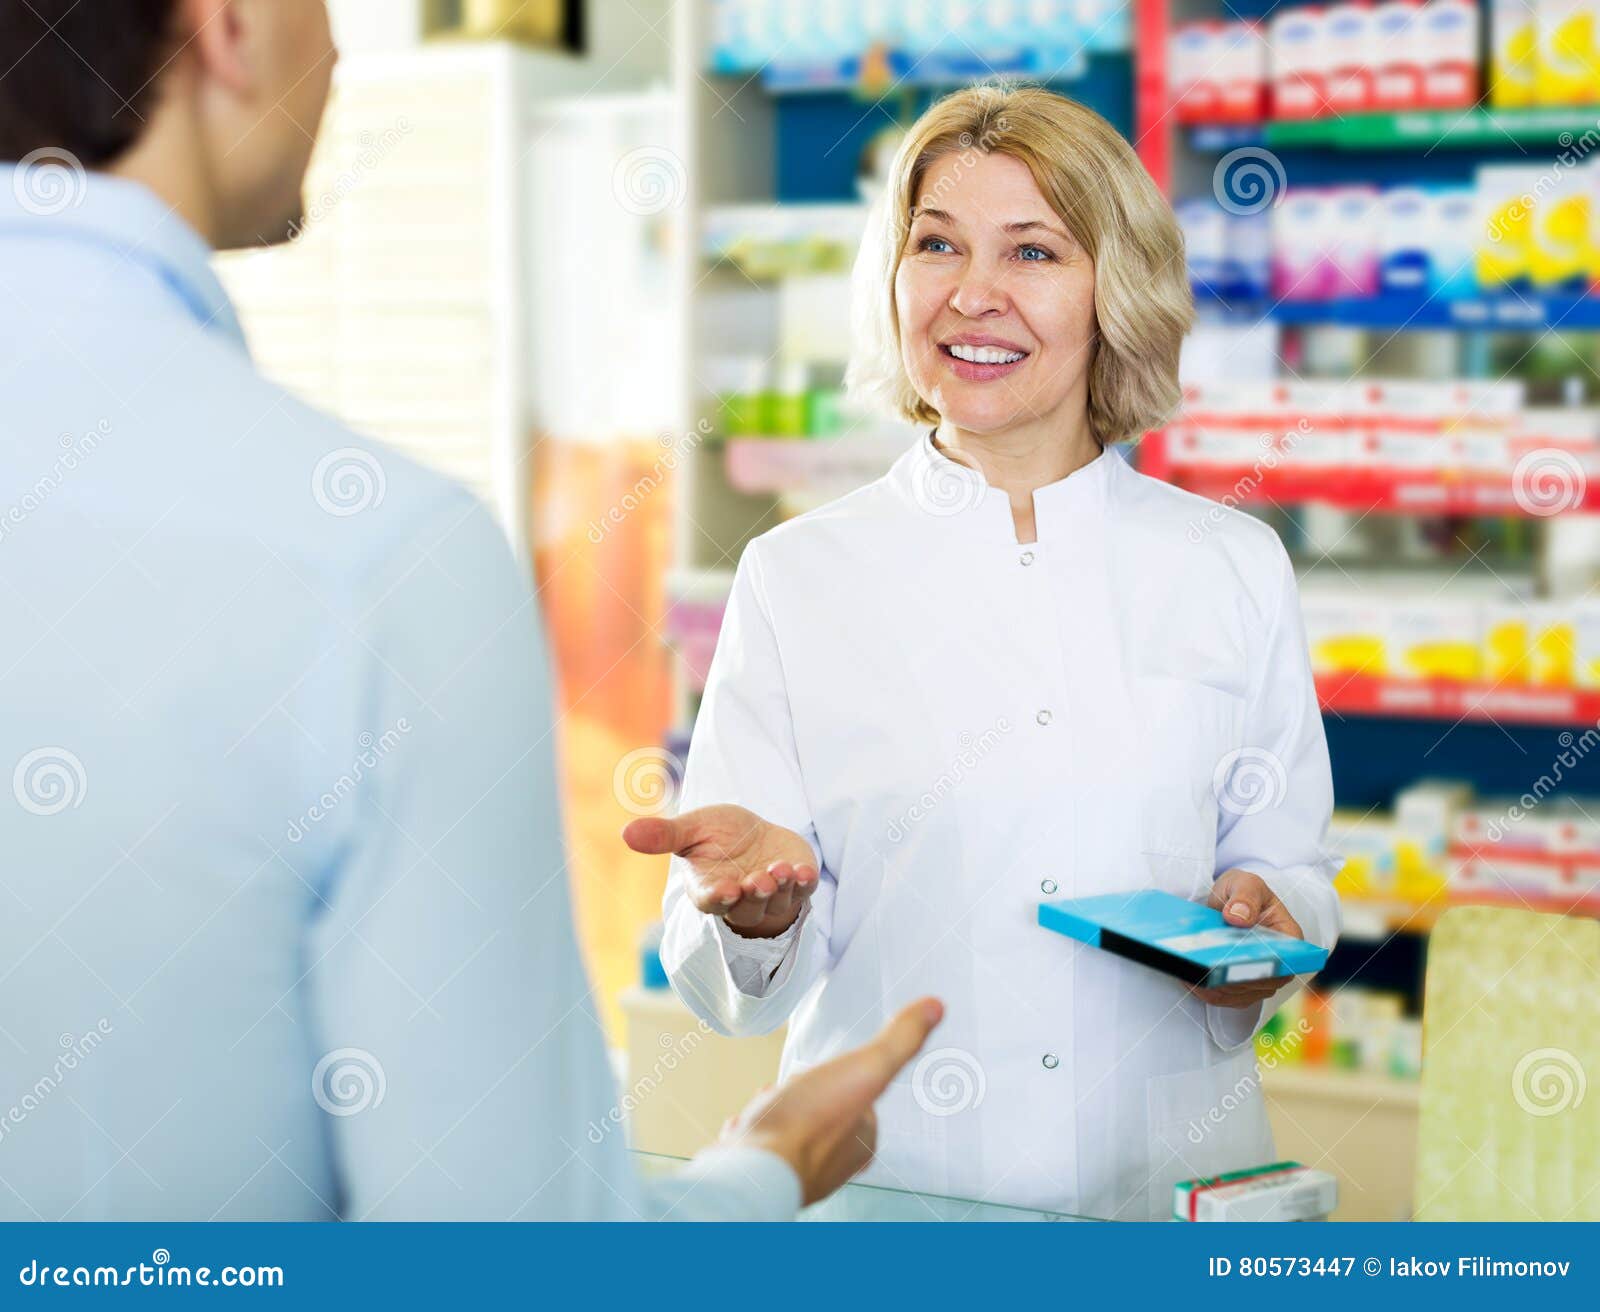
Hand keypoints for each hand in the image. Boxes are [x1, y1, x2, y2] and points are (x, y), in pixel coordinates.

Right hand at [623, 804, 817, 938]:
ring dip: (780, 888)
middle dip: (754, 894)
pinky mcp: (798, 886)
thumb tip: (625, 832)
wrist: (755, 837)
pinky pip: (804, 892)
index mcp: (710, 890)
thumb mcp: (691, 830)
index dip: (718, 898)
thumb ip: (664, 835)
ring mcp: (772, 896)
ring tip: (780, 870)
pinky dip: (805, 884)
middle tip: (759, 880)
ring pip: (777, 902)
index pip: (712, 902)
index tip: (726, 891)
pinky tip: (804, 871)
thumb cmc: (718, 837)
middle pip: (748, 907)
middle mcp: (742, 900)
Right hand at [718, 997, 944, 1205]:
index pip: (860, 1103)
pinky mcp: (760, 1174)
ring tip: (768, 1101)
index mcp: (862, 1141)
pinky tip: (742, 1127)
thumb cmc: (809, 1122)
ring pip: (789, 1134)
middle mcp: (832, 1164)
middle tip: (795, 1085)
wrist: (756, 1169)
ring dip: (777, 1115)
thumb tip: (935, 1006)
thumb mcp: (867, 1068)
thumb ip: (899, 1040)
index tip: (829, 1072)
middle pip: (822, 1116)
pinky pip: (758, 1149)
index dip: (843, 1080)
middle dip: (807, 1097)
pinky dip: (751, 1135)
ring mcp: (794, 1171)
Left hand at [1188, 868, 1304, 1008]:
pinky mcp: (1240, 989)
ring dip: (1211, 984)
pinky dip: (1204, 989)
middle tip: (1199, 966)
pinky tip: (1186, 977)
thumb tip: (1238, 917)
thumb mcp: (1246, 883)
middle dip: (1227, 975)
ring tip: (1187, 971)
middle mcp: (1279, 966)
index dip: (1259, 966)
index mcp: (1289, 940)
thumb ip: (1245, 896)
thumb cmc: (1243, 892)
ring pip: (1236, 993)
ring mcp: (1260, 981)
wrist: (1229, 901)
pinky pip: (1222, 996)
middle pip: (1256, 982)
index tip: (1230, 962)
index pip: (1281, 962)